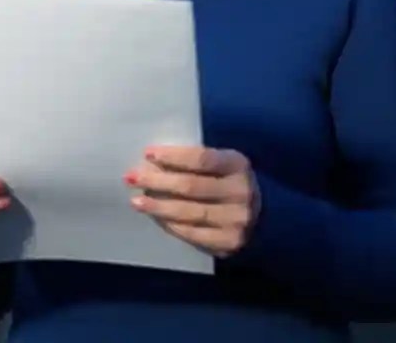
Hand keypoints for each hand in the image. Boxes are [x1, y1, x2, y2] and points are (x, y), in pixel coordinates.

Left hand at [124, 146, 259, 256]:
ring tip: (136, 201)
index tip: (148, 153)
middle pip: (191, 186)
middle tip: (131, 177)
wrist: (264, 219)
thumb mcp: (225, 165)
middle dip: (157, 181)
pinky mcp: (228, 242)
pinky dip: (171, 225)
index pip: (201, 159)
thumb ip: (198, 162)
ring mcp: (236, 219)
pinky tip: (156, 218)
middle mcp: (241, 192)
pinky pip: (193, 234)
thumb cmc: (231, 184)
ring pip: (189, 212)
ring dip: (159, 206)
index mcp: (238, 165)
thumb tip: (154, 161)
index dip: (173, 156)